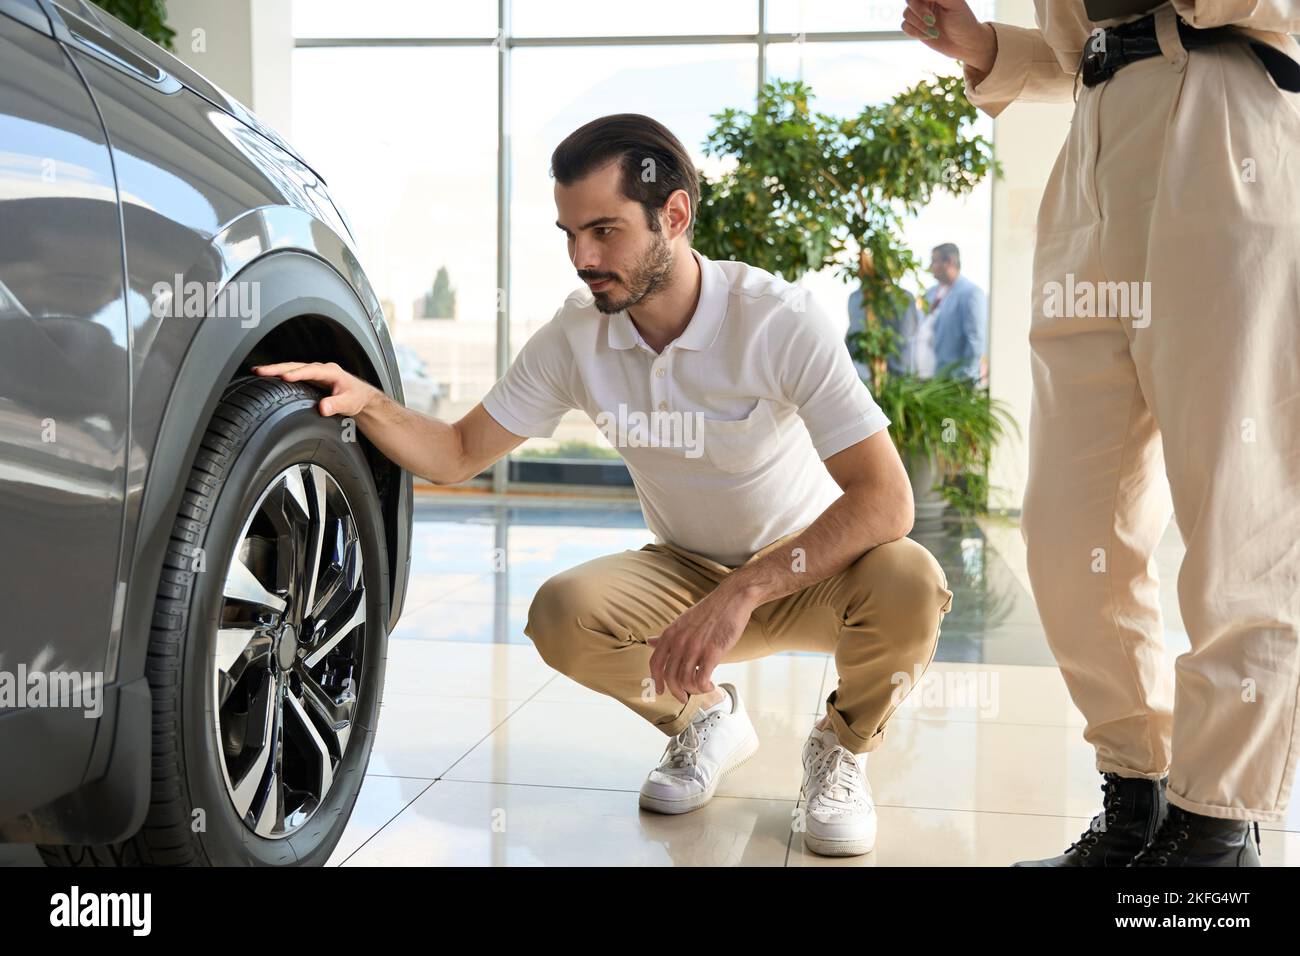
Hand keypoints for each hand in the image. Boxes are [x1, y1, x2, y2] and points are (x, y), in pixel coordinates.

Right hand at [251, 361, 379, 417]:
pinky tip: (266, 378)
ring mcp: (313, 372)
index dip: (297, 374)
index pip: (311, 371)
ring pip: (291, 368)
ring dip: (274, 370)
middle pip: (295, 366)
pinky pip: (291, 374)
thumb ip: (337, 405)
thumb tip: (322, 408)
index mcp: (330, 371)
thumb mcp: (349, 403)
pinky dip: (279, 375)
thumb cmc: (355, 397)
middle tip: (260, 371)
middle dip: (277, 368)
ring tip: (256, 372)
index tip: (284, 377)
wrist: (359, 396)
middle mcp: (320, 369)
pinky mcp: (308, 378)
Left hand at [647, 589, 755, 705]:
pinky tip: (710, 685)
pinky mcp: (713, 651)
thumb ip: (667, 636)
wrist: (732, 598)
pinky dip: (704, 688)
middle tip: (685, 696)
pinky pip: (701, 679)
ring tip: (702, 688)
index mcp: (670, 634)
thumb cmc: (710, 611)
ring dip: (694, 690)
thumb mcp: (682, 621)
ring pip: (686, 681)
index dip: (656, 681)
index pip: (655, 663)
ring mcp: (695, 647)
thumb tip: (649, 642)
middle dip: (677, 691)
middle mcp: (680, 641)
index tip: (661, 691)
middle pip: (670, 677)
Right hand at [900, 0, 996, 75]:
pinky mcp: (916, 28)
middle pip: (909, 1)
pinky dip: (915, 33)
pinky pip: (905, 27)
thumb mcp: (954, 4)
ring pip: (906, 15)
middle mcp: (926, 1)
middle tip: (933, 21)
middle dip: (919, 12)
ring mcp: (920, 15)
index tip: (930, 14)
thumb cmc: (963, 21)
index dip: (919, 3)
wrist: (964, 44)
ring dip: (919, 25)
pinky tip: (929, 36)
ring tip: (934, 32)